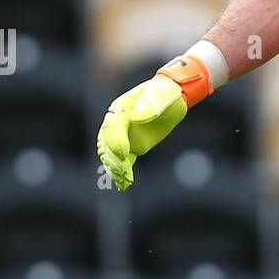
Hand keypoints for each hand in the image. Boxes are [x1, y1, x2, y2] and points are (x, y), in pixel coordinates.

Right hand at [97, 54, 210, 190]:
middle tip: (124, 171)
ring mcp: (123, 136)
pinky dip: (122, 173)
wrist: (172, 97)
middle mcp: (117, 124)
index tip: (124, 153)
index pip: (111, 127)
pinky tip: (123, 185)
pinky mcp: (132, 147)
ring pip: (111, 155)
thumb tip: (135, 118)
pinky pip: (124, 161)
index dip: (115, 141)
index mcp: (120, 109)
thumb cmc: (165, 92)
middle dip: (113, 158)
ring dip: (115, 169)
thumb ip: (150, 104)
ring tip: (123, 181)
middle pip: (106, 143)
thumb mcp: (162, 94)